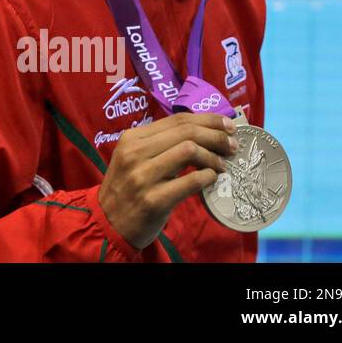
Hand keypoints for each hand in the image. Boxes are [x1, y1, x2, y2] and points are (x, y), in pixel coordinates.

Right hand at [97, 112, 237, 250]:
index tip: (227, 125)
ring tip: (222, 165)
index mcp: (132, 138)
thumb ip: (159, 144)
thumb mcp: (134, 158)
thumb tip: (200, 131)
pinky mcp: (154, 200)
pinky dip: (208, 177)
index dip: (207, 119)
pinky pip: (191, 181)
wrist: (109, 222)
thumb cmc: (127, 187)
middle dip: (216, 136)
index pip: (177, 120)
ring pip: (189, 151)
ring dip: (213, 157)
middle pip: (186, 132)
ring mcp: (143, 176)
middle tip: (232, 146)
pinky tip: (212, 179)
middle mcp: (135, 152)